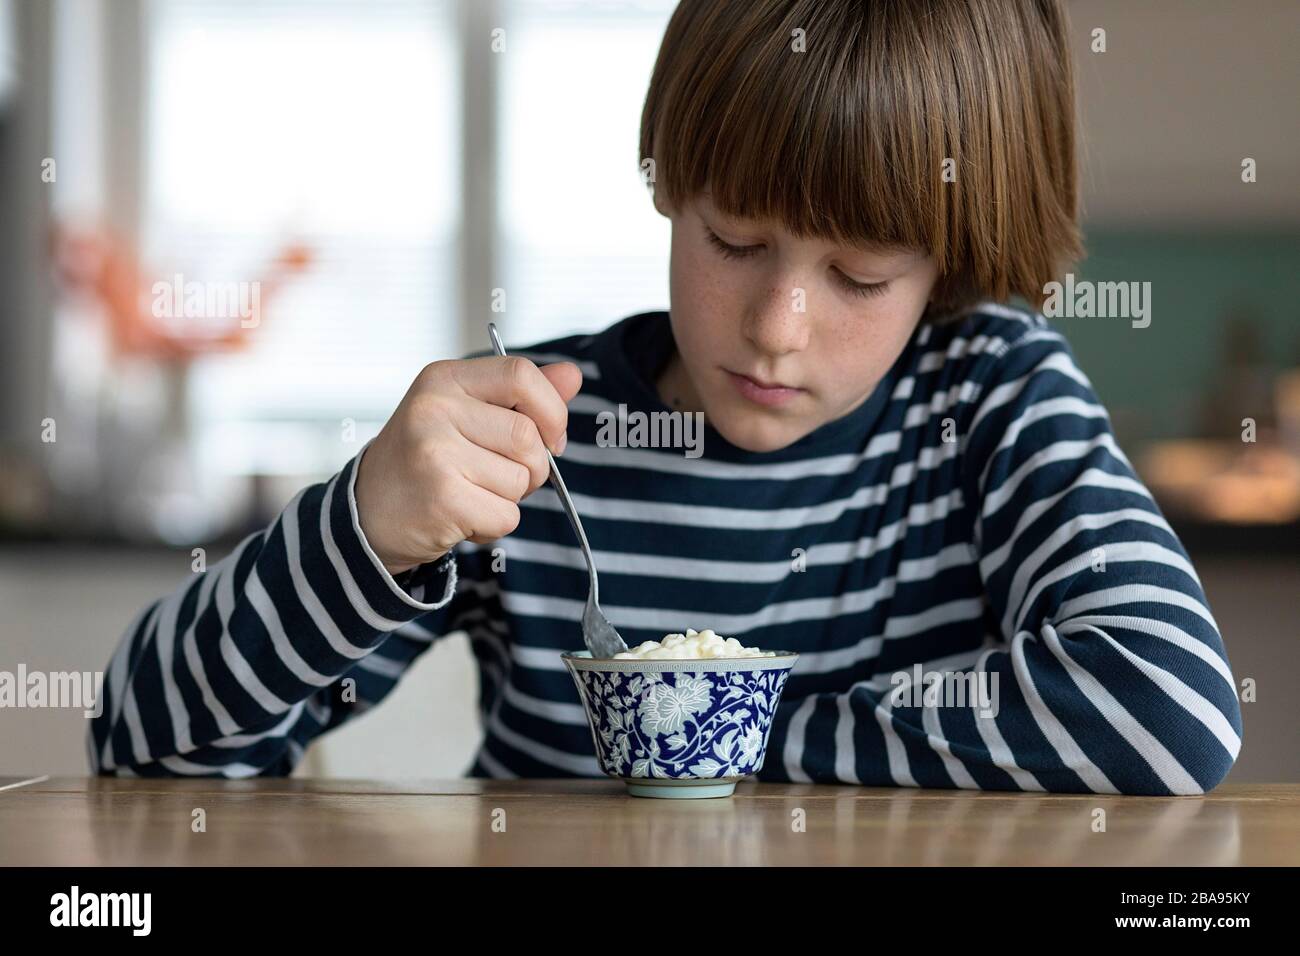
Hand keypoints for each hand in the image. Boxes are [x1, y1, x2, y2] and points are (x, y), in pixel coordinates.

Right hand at [355, 355, 581, 575]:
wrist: (368, 511)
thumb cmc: (425, 458)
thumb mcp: (466, 412)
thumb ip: (521, 395)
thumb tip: (572, 376)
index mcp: (444, 378)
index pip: (521, 375)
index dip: (551, 410)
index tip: (551, 437)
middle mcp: (434, 409)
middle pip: (528, 437)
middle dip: (532, 467)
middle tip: (500, 476)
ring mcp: (435, 453)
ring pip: (521, 479)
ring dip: (509, 498)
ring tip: (471, 493)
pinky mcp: (442, 499)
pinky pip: (506, 515)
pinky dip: (494, 524)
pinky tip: (462, 515)